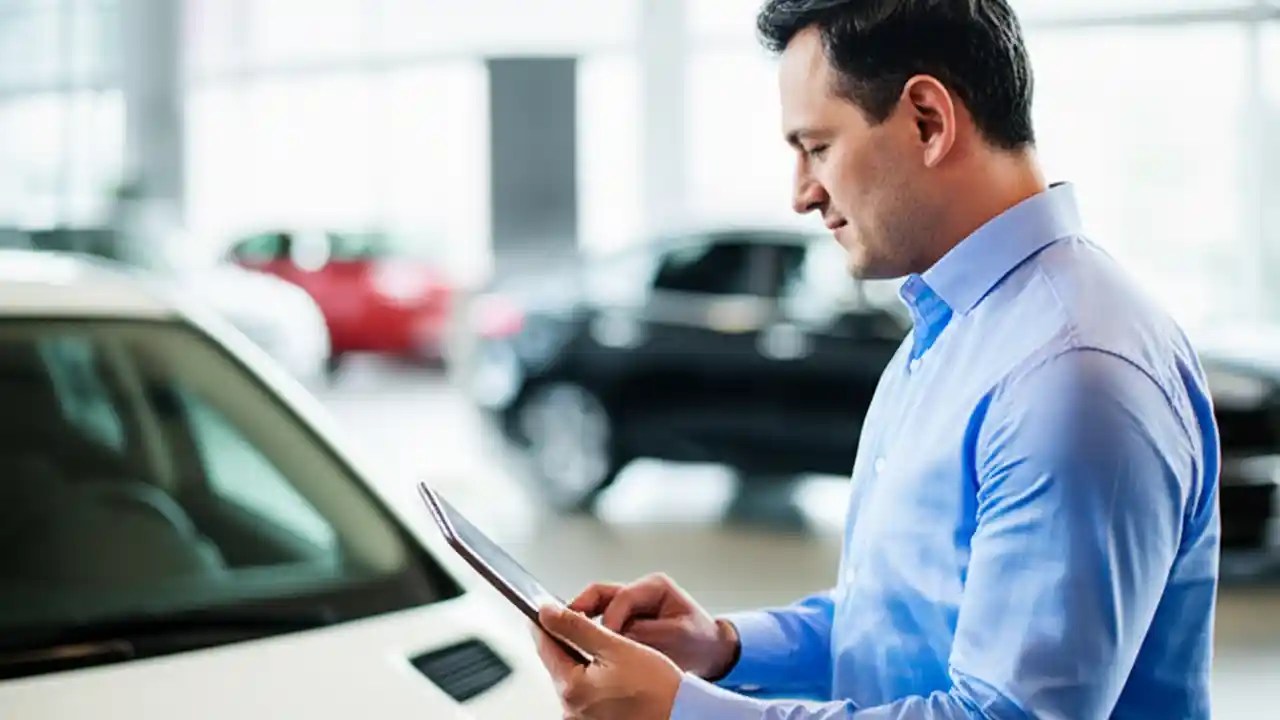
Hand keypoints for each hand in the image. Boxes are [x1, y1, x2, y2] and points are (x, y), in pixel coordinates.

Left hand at [532, 605, 682, 719]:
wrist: (683, 715)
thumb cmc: (658, 688)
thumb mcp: (616, 646)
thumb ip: (576, 626)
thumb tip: (547, 612)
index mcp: (571, 689)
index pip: (544, 645)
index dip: (548, 622)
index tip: (550, 609)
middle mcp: (570, 711)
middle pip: (558, 662)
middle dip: (571, 643)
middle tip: (596, 631)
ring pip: (572, 677)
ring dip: (584, 661)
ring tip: (613, 656)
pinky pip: (585, 694)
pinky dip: (595, 680)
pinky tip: (616, 676)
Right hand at [569, 573, 739, 680]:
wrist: (712, 651)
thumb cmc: (699, 641)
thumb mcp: (675, 636)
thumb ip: (644, 633)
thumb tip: (614, 636)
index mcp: (655, 586)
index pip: (622, 597)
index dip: (609, 619)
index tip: (602, 639)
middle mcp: (640, 590)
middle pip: (600, 592)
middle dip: (581, 609)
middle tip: (564, 627)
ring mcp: (631, 603)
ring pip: (596, 605)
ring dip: (583, 619)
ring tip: (568, 636)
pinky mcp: (626, 618)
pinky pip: (602, 619)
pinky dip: (591, 629)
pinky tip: (582, 643)